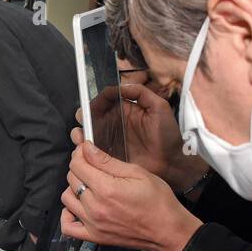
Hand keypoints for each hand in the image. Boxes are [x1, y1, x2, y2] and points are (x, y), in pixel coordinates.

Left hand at [61, 142, 201, 250]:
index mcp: (106, 189)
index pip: (77, 165)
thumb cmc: (158, 201)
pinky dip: (67, 215)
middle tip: (91, 164)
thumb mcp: (137, 172)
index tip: (85, 150)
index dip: (79, 154)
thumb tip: (87, 149)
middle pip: (71, 179)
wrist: (168, 231)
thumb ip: (107, 161)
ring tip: (88, 185)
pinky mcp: (94, 236)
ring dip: (73, 188)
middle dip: (79, 167)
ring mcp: (93, 223)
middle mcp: (95, 207)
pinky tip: (78, 207)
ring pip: (66, 198)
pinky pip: (68, 227)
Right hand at [76, 84, 207, 192]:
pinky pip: (93, 150)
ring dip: (80, 132)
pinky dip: (84, 148)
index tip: (92, 106)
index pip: (106, 99)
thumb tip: (119, 87)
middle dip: (84, 116)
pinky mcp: (109, 155)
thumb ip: (141, 93)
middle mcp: (115, 123)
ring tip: (81, 135)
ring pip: (89, 132)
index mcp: (125, 109)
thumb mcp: (159, 107)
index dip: (97, 100)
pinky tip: (83, 147)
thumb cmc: (168, 135)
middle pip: (93, 115)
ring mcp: (111, 139)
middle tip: (83, 120)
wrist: (171, 163)